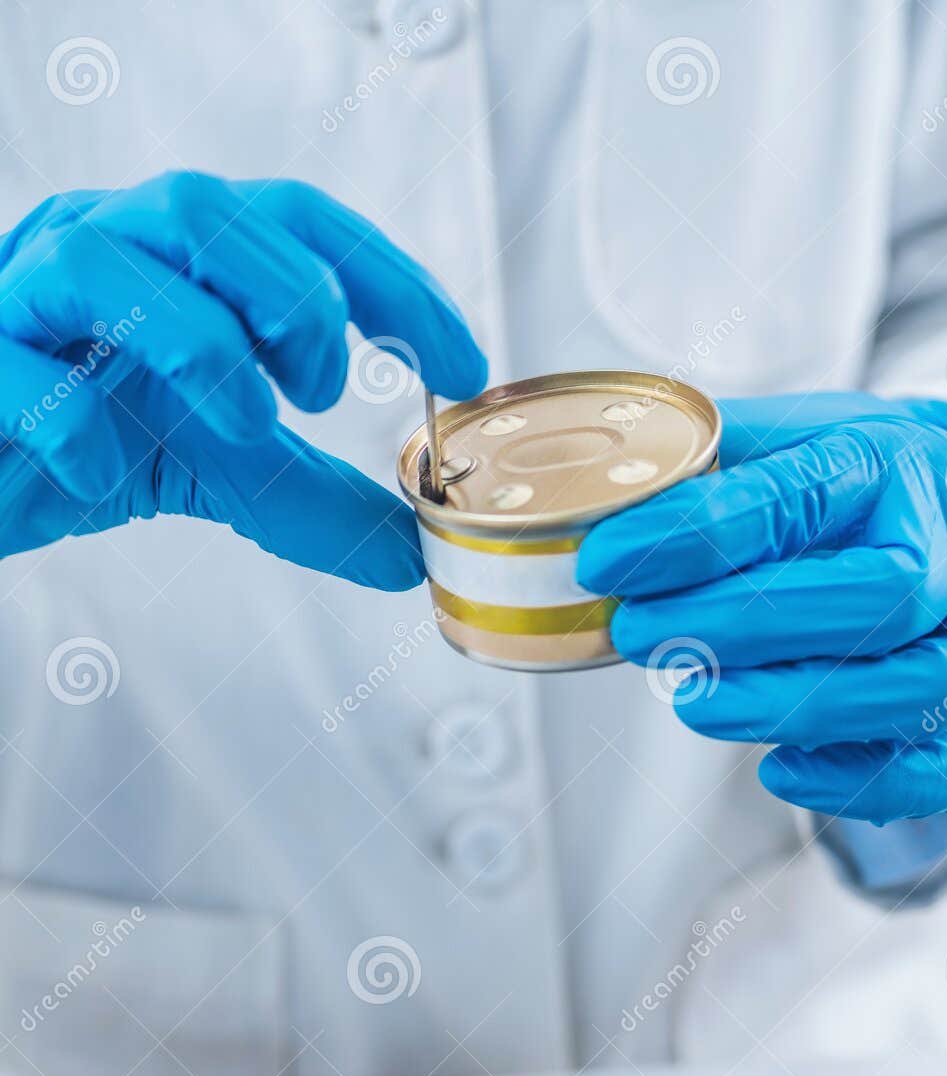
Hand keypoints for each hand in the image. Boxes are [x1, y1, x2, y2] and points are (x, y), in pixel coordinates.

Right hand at [0, 172, 485, 585]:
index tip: (463, 364)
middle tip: (322, 398)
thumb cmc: (96, 442)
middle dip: (293, 302)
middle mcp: (107, 244)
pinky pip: (14, 364)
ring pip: (106, 255)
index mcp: (181, 255)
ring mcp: (27, 289)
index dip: (391, 283)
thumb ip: (313, 501)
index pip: (299, 224)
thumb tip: (410, 555)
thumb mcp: (224, 472)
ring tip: (247, 427)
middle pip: (207, 210)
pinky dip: (74, 420)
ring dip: (199, 341)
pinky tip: (105, 474)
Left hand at [579, 392, 946, 822]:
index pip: (797, 498)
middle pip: (876, 599)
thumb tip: (589, 497)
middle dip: (740, 626)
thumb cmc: (842, 483)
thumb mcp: (778, 435)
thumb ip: (701, 462)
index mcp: (889, 463)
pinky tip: (776, 768)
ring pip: (916, 688)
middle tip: (639, 635)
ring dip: (791, 704)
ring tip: (691, 702)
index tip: (602, 561)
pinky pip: (941, 770)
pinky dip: (857, 783)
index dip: (693, 536)